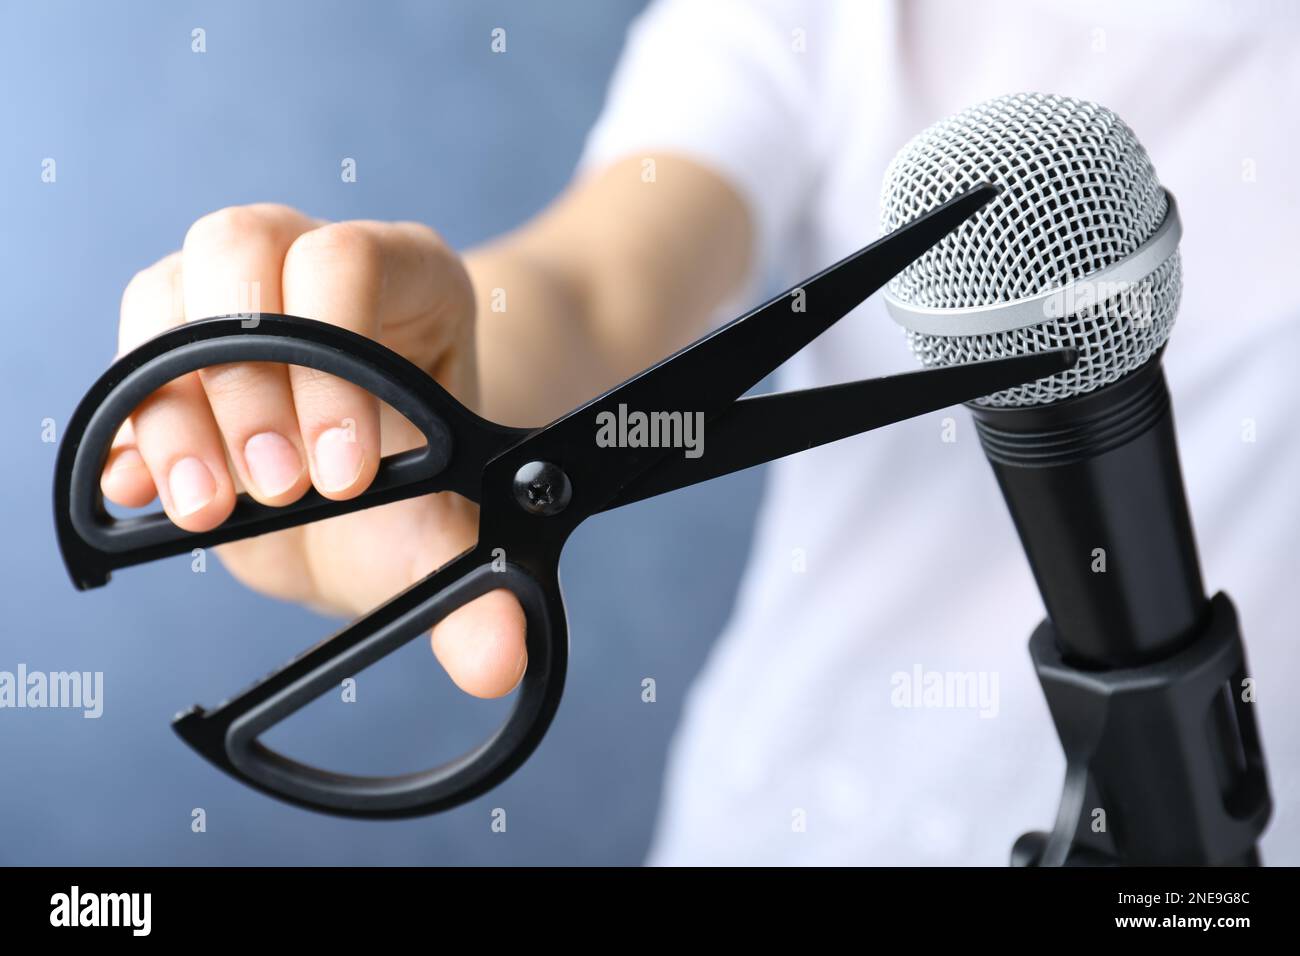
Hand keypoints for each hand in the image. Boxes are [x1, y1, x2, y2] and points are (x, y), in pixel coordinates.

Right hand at [101, 204, 525, 697]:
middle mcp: (309, 261)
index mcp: (405, 274)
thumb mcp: (451, 538)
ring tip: (209, 510)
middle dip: (249, 384)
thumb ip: (477, 593)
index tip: (347, 477)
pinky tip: (140, 493)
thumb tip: (498, 664)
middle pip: (244, 252)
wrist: (382, 500)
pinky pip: (127, 364)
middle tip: (277, 492)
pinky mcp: (172, 349)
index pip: (348, 262)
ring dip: (177, 411)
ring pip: (170, 295)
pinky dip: (130, 433)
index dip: (336, 362)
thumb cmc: (422, 494)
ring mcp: (234, 295)